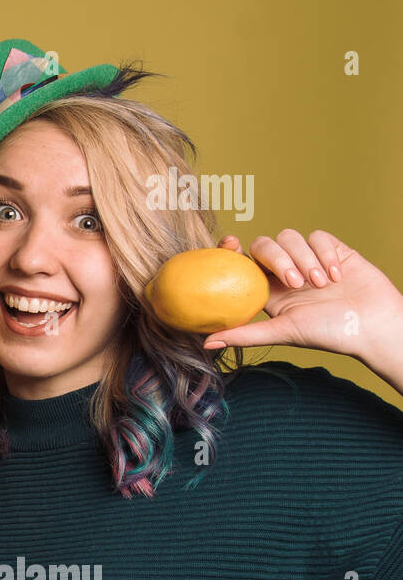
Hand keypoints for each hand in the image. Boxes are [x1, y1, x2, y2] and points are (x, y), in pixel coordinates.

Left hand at [205, 231, 402, 362]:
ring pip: (290, 237)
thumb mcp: (283, 332)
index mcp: (267, 289)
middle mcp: (284, 272)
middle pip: (264, 245)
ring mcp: (308, 258)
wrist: (373, 326)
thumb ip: (245, 334)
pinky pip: (318, 236)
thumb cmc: (329, 334)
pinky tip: (335, 275)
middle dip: (279, 259)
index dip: (230, 249)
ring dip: (304, 259)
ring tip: (320, 284)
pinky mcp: (332, 249)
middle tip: (297, 283)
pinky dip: (324, 254)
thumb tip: (206, 343)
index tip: (230, 243)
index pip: (241, 261)